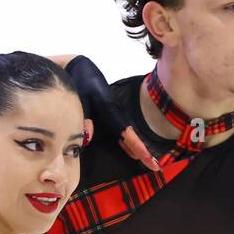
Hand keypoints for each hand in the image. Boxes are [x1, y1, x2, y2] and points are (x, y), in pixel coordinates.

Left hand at [65, 55, 159, 172]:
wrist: (80, 66)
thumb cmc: (79, 80)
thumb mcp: (79, 97)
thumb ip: (84, 117)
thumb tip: (89, 137)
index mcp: (109, 108)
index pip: (125, 130)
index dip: (135, 144)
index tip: (146, 156)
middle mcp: (115, 112)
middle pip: (130, 135)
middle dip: (142, 151)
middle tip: (155, 166)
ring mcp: (113, 113)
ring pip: (127, 134)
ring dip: (138, 149)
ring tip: (150, 163)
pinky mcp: (109, 113)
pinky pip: (121, 131)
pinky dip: (128, 143)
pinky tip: (132, 153)